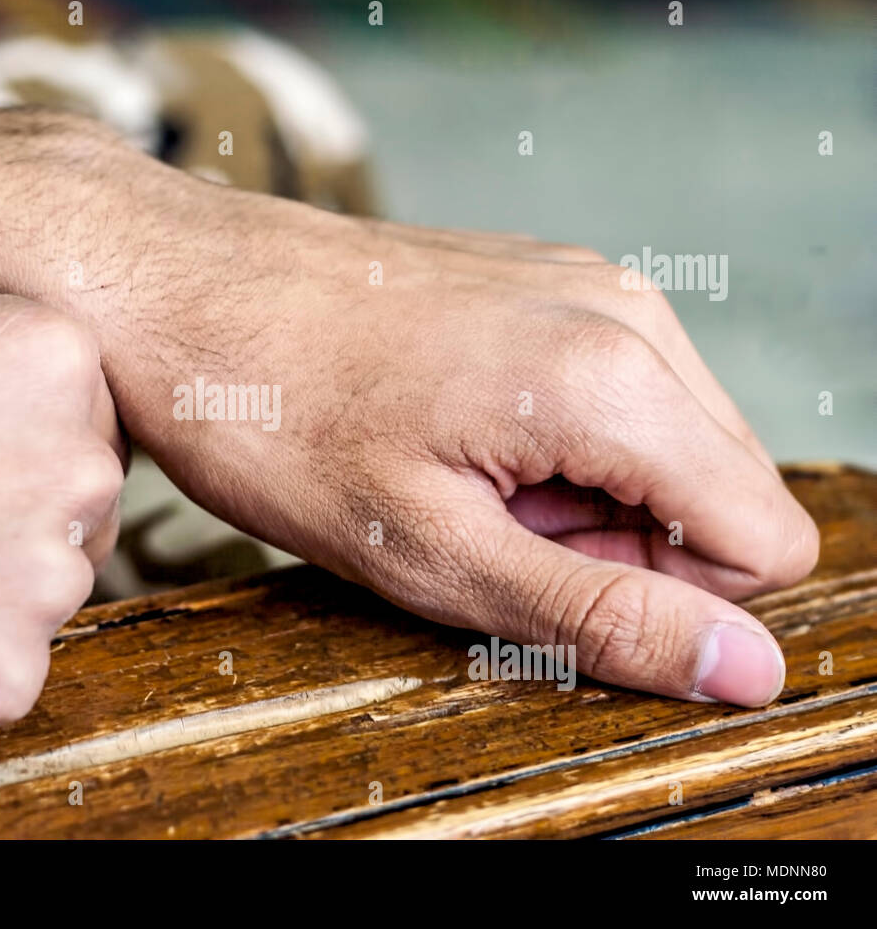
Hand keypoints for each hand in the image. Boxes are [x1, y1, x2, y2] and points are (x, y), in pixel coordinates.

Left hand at [0, 96, 817, 707]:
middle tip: (480, 527)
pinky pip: (615, 391)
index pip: (764, 542)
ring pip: (668, 445)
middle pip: (724, 490)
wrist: (178, 283)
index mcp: (612, 383)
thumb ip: (599, 615)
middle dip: (620, 544)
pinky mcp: (546, 276)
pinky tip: (449, 429)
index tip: (539, 574)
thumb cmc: (274, 415)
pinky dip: (552, 439)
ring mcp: (586, 280)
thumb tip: (742, 667)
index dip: (664, 596)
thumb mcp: (429, 552)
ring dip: (580, 495)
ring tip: (454, 474)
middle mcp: (624, 311)